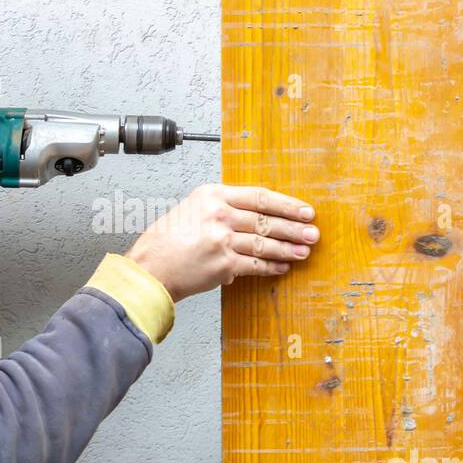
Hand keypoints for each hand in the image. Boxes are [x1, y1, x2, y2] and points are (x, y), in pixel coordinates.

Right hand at [124, 184, 317, 301]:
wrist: (150, 267)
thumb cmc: (166, 241)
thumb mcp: (191, 209)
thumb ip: (222, 209)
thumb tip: (253, 218)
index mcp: (212, 195)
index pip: (259, 196)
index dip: (286, 204)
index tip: (304, 210)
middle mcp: (219, 214)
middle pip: (266, 219)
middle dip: (294, 227)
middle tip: (312, 232)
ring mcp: (222, 239)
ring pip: (265, 242)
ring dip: (288, 248)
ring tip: (304, 251)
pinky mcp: (223, 264)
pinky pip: (255, 264)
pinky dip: (271, 266)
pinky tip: (283, 266)